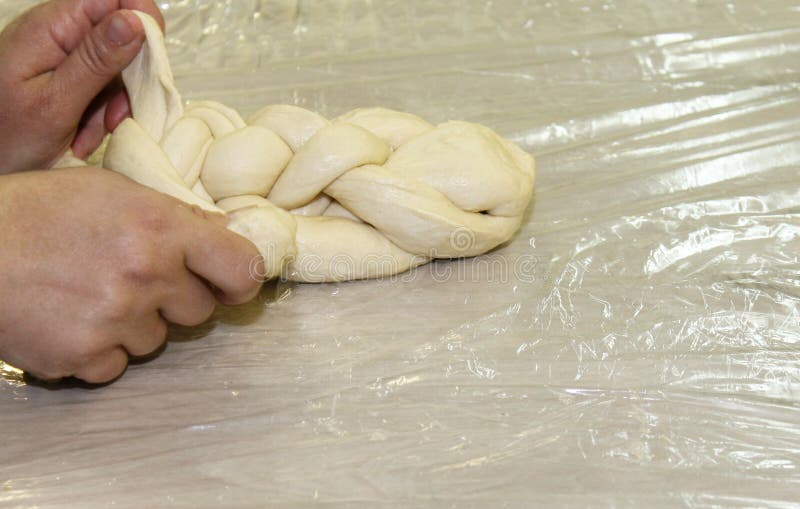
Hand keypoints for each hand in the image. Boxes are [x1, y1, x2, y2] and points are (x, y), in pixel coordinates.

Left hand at [0, 0, 163, 172]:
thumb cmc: (6, 138)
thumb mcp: (57, 102)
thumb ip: (97, 60)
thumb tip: (136, 20)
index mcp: (51, 27)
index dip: (142, 21)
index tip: (152, 63)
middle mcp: (59, 33)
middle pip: (123, 34)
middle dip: (130, 77)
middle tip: (114, 115)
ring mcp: (64, 55)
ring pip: (119, 66)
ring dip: (115, 103)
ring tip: (88, 134)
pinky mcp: (69, 76)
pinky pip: (106, 86)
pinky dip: (104, 113)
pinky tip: (82, 134)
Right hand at [0, 167, 262, 382]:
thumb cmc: (35, 211)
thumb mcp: (111, 190)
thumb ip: (172, 216)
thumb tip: (222, 235)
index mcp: (161, 229)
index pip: (242, 268)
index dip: (240, 278)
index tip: (230, 283)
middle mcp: (146, 276)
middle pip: (200, 310)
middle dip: (176, 298)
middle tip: (134, 277)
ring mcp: (115, 321)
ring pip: (158, 340)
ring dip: (136, 324)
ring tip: (91, 293)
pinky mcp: (82, 357)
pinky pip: (118, 366)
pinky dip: (100, 351)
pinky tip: (71, 320)